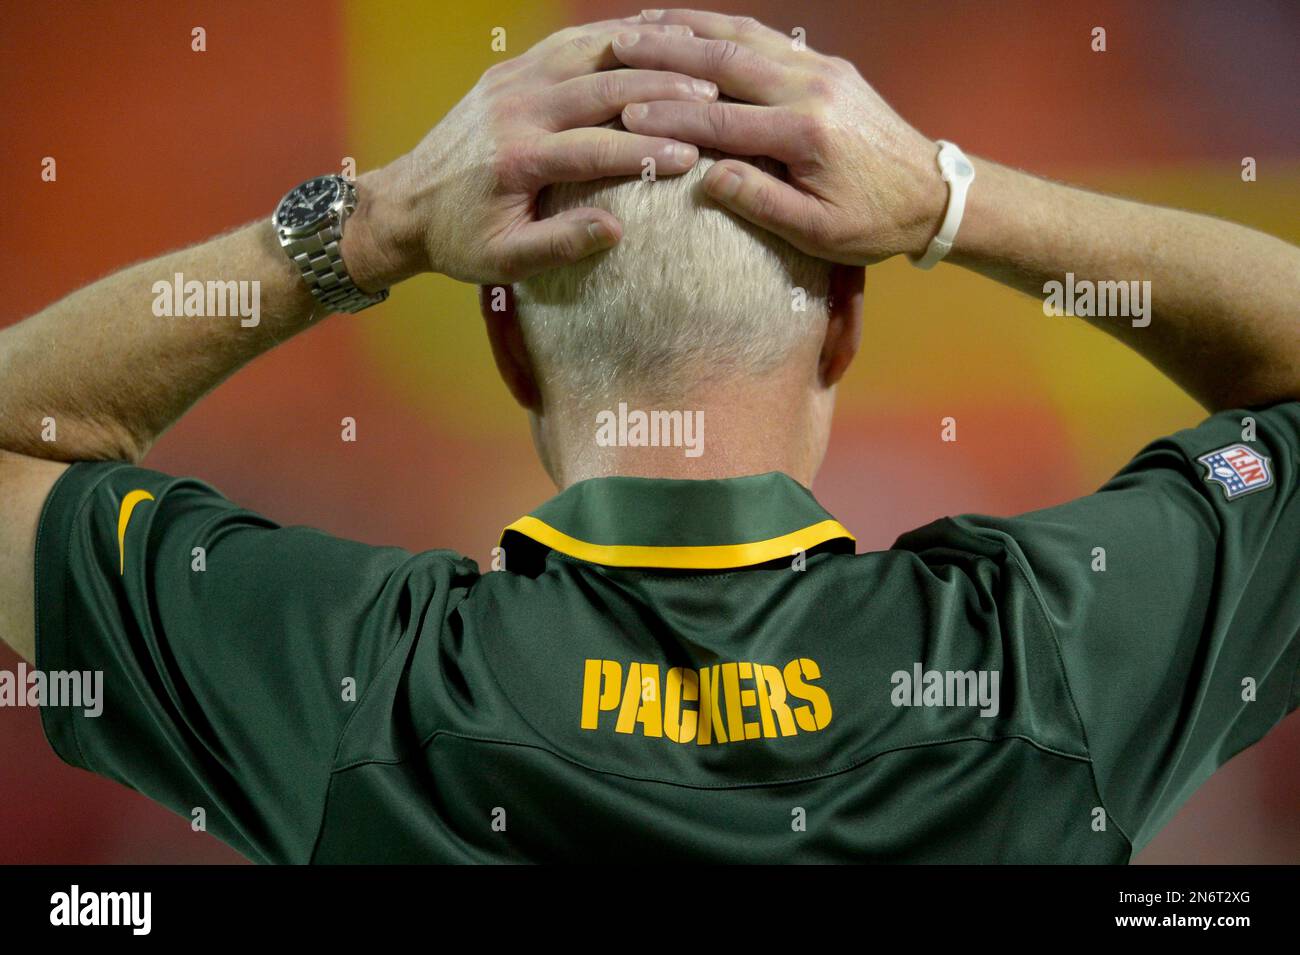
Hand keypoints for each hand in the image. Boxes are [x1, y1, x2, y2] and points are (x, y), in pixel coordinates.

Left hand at [344, 19, 717, 288]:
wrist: (406, 205)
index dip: (647, 150)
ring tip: (697, 60)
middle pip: (600, 87)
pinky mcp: (509, 70)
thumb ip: (558, 246)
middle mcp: (514, 110)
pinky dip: (612, 38)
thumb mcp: (503, 262)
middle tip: (714, 97)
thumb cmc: (460, 241)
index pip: (594, 148)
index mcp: (516, 160)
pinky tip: (653, 40)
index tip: (694, 156)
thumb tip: (615, 230)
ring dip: (644, 54)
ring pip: (588, 51)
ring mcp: (510, 81)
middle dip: (661, 89)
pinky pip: (569, 43)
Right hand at [609, 9, 944, 264]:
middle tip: (617, 47)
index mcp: (804, 133)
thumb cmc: (874, 222)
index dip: (668, 114)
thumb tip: (708, 179)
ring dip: (689, 27)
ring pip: (743, 35)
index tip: (625, 111)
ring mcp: (820, 68)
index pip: (720, 117)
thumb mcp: (818, 232)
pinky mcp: (825, 64)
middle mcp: (811, 87)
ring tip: (641, 25)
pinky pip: (765, 36)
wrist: (932, 193)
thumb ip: (761, 203)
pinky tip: (692, 27)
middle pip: (724, 59)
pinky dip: (723, 27)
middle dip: (665, 52)